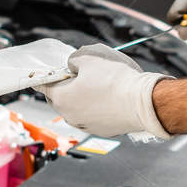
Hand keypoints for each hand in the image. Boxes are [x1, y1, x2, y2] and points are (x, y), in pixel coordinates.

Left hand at [42, 45, 170, 138]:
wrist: (143, 102)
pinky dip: (95, 107)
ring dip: (80, 98)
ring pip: (76, 108)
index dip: (44, 76)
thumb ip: (74, 58)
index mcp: (61, 98)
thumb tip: (73, 65)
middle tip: (75, 75)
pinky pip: (92, 116)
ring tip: (97, 84)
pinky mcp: (102, 130)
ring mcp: (86, 125)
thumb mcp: (90, 56)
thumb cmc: (116, 80)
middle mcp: (70, 116)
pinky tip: (108, 97)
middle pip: (59, 98)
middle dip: (64, 87)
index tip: (42, 74)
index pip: (43, 86)